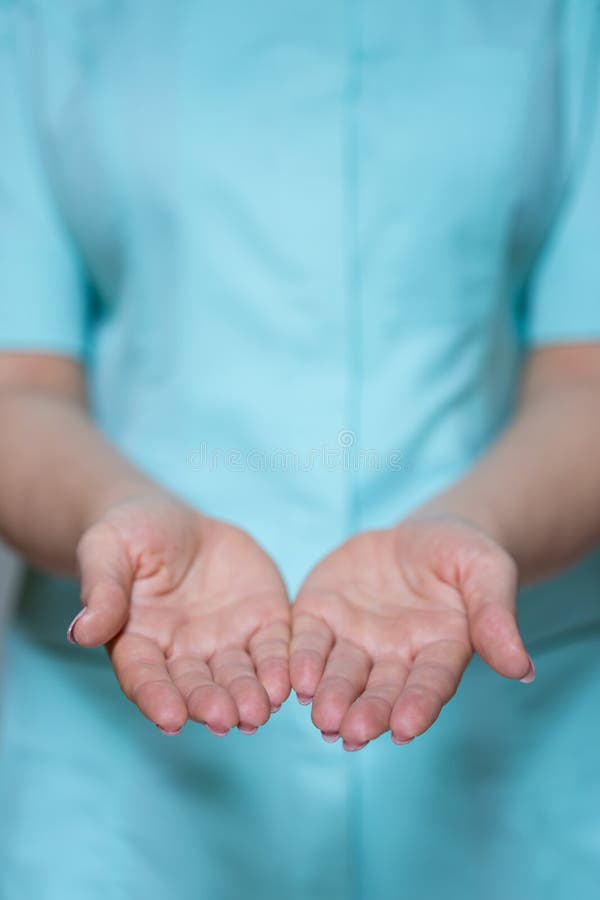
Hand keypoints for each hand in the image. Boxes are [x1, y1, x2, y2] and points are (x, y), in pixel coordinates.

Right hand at [69, 493, 290, 735]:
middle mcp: (183, 654)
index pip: (145, 677)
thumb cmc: (129, 534)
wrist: (175, 520)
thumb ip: (102, 589)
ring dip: (249, 696)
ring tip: (261, 710)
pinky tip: (289, 683)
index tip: (171, 720)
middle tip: (226, 719)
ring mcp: (224, 642)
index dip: (157, 699)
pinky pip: (274, 648)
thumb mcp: (107, 549)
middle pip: (196, 686)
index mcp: (138, 643)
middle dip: (210, 703)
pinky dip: (281, 666)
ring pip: (238, 676)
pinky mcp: (261, 622)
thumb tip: (82, 631)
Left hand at [290, 514, 533, 749]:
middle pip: (380, 689)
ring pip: (340, 673)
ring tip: (321, 716)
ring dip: (330, 696)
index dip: (418, 705)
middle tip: (352, 733)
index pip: (429, 683)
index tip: (406, 729)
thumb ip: (495, 616)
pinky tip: (294, 677)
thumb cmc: (463, 555)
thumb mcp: (486, 571)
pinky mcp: (321, 613)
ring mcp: (354, 638)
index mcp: (439, 651)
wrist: (420, 535)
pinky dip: (300, 660)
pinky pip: (307, 639)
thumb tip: (521, 668)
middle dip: (367, 711)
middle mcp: (394, 656)